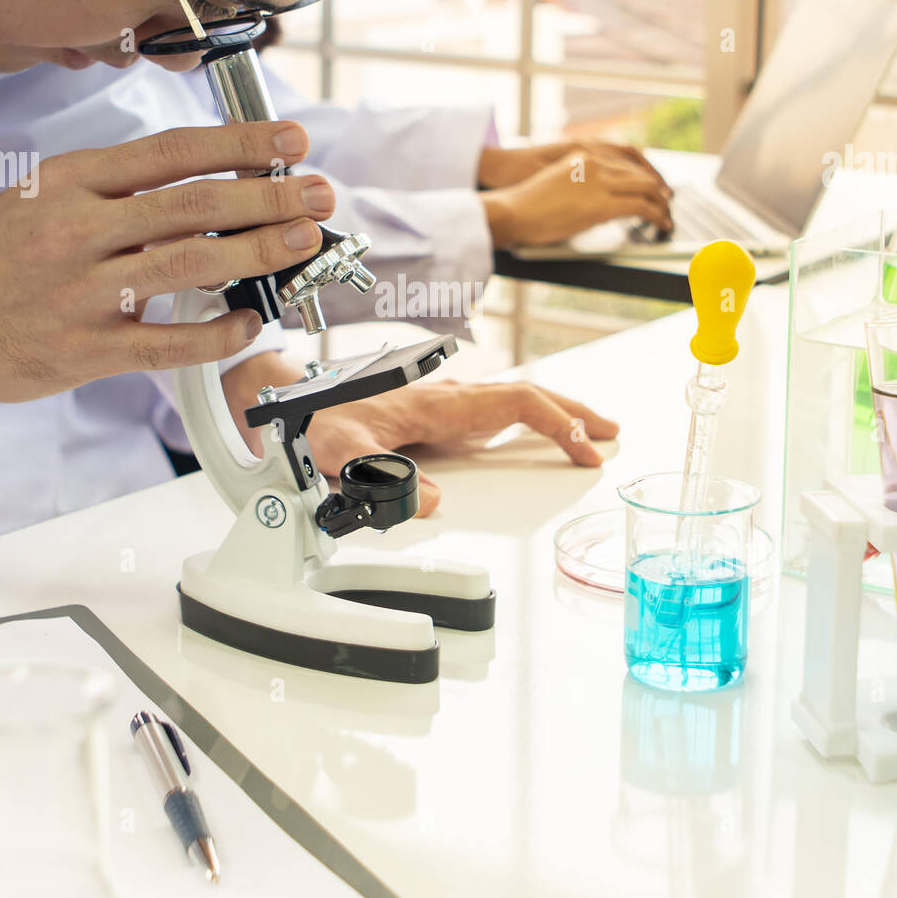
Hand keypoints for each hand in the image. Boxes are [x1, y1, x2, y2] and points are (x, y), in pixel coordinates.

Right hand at [0, 123, 335, 403]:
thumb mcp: (42, 194)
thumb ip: (116, 186)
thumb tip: (203, 179)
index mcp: (72, 182)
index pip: (172, 151)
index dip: (240, 143)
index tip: (289, 139)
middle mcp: (80, 229)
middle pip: (193, 203)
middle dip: (267, 195)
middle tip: (315, 193)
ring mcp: (85, 291)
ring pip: (188, 263)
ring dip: (256, 251)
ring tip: (301, 241)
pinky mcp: (89, 348)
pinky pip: (168, 341)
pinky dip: (217, 333)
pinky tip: (251, 321)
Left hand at [225, 364, 618, 515]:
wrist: (286, 403)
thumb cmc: (313, 422)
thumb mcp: (342, 454)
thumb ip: (382, 476)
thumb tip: (430, 503)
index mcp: (436, 402)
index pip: (515, 402)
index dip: (557, 424)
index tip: (586, 449)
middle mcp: (445, 396)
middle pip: (525, 394)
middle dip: (573, 411)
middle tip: (611, 433)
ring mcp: (441, 402)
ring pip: (511, 399)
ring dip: (552, 412)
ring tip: (586, 432)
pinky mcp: (432, 413)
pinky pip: (492, 408)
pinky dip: (524, 417)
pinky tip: (530, 432)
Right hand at [478, 141, 671, 247]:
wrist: (511, 211)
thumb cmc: (525, 205)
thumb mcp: (556, 184)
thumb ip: (579, 187)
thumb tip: (597, 205)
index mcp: (583, 156)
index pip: (626, 161)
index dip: (645, 175)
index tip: (653, 187)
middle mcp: (595, 164)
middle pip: (640, 172)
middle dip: (658, 188)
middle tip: (667, 202)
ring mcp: (599, 182)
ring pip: (646, 187)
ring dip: (662, 203)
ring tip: (667, 216)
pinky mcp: (601, 204)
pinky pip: (641, 207)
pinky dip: (657, 216)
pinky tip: (662, 225)